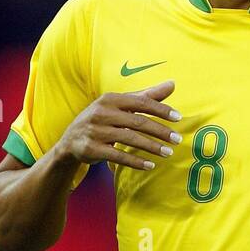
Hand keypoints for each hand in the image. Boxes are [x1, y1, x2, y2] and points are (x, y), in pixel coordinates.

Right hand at [55, 81, 181, 171]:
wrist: (70, 140)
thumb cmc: (103, 120)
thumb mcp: (121, 106)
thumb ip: (146, 96)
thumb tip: (172, 84)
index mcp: (110, 99)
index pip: (141, 102)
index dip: (160, 110)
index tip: (179, 118)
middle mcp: (101, 112)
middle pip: (137, 122)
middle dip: (160, 131)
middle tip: (178, 139)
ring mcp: (95, 131)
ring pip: (129, 139)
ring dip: (151, 147)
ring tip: (168, 153)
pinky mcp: (91, 149)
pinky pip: (118, 156)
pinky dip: (135, 161)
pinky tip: (150, 165)